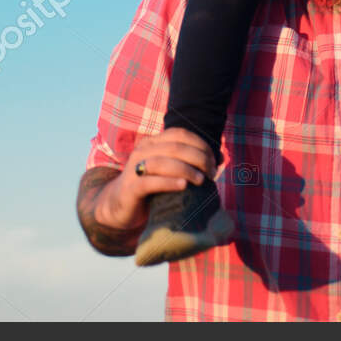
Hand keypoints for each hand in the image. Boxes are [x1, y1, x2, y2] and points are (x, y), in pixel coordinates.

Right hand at [94, 128, 215, 230]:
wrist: (119, 206)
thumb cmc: (151, 186)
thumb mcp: (169, 170)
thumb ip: (189, 162)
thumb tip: (221, 158)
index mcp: (153, 142)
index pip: (180, 134)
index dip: (200, 144)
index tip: (215, 160)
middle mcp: (143, 151)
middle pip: (175, 147)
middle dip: (198, 158)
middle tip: (211, 173)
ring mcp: (134, 168)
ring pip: (164, 162)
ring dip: (187, 170)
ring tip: (201, 180)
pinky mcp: (131, 188)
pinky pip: (150, 182)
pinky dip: (169, 182)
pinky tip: (183, 186)